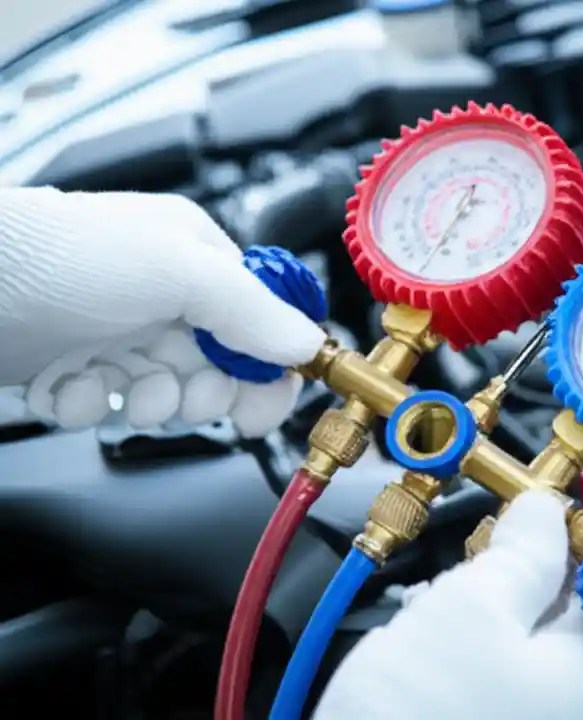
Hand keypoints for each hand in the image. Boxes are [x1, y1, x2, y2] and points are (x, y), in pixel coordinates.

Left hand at [0, 187, 325, 436]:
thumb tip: (306, 343)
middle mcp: (158, 291)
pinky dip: (90, 406)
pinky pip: (105, 405)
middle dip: (202, 392)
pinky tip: (72, 386)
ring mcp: (113, 329)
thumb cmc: (57, 254)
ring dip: (145, 403)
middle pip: (217, 367)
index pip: (262, 320)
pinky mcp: (70, 363)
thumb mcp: (176, 271)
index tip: (267, 407)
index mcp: (195, 254)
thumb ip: (251, 310)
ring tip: (119, 388)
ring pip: (163, 392)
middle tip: (187, 396)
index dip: (270, 368)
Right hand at [314, 491, 582, 719]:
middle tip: (511, 540)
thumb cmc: (421, 711)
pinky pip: (512, 682)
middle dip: (556, 574)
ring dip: (512, 606)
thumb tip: (545, 515)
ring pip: (548, 653)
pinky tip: (439, 626)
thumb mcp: (472, 608)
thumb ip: (522, 555)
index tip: (579, 527)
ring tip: (460, 582)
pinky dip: (487, 645)